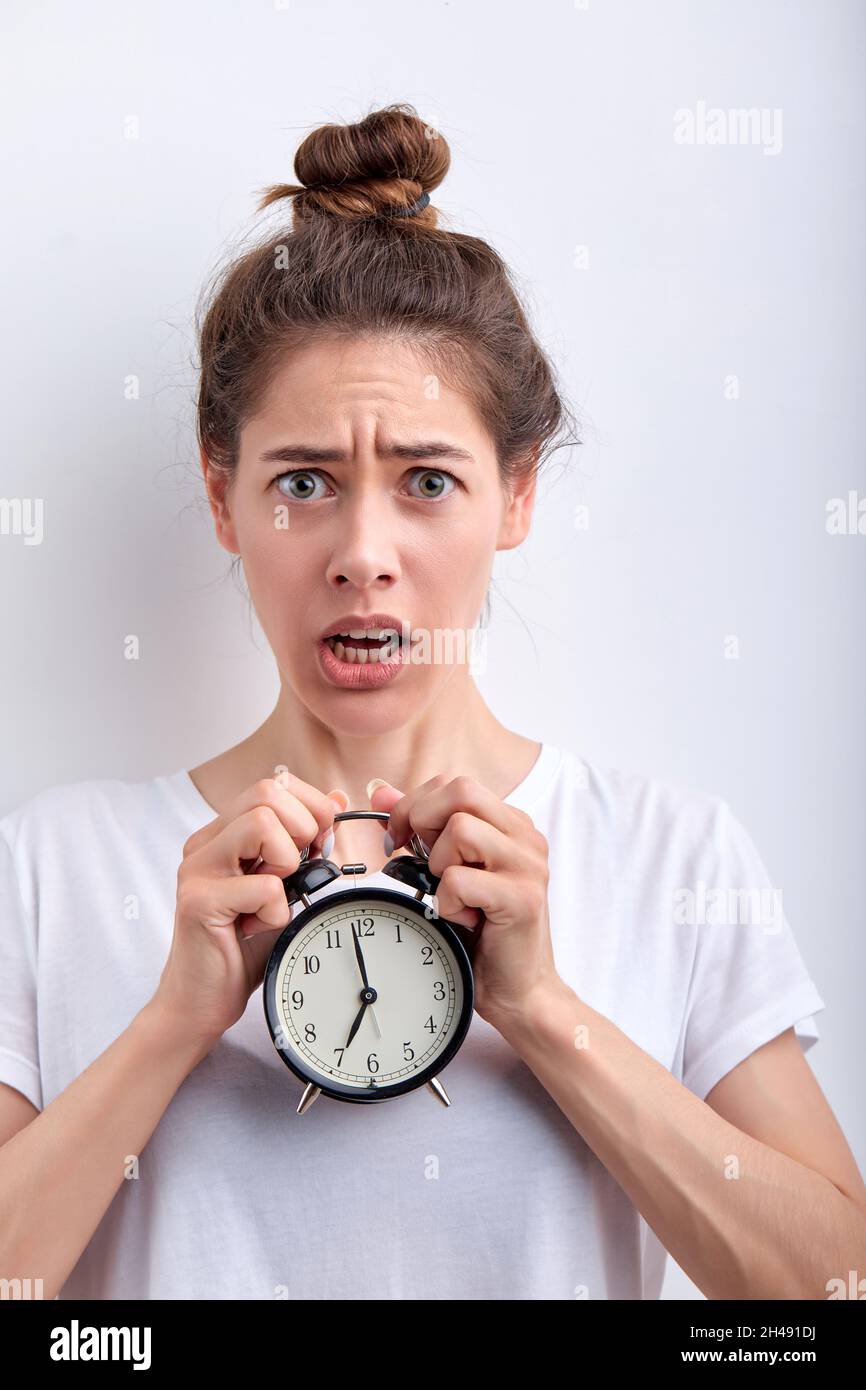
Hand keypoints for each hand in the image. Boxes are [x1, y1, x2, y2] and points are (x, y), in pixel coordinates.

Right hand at [153, 776, 347, 1048]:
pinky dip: (277, 911)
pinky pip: (264, 887)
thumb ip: (305, 844)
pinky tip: (257, 928)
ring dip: (286, 864)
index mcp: (223, 834)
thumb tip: (335, 800)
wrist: (201, 1002)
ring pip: (261, 824)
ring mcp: (197, 869)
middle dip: (302, 828)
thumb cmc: (242, 946)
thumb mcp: (285, 886)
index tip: (318, 844)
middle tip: (295, 872)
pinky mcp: (198, 901)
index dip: (310, 807)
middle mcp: (205, 844)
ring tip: (273, 897)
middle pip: (267, 791)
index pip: (274, 783)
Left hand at [368, 774, 560, 1030]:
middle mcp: (526, 838)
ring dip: (439, 865)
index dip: (418, 804)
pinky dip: (448, 902)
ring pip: (461, 829)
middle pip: (462, 790)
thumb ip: (419, 828)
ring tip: (452, 894)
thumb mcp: (446, 871)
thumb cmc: (484, 932)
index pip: (456, 784)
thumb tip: (382, 792)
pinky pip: (460, 880)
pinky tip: (463, 919)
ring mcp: (528, 866)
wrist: (519, 989)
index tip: (402, 838)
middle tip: (416, 858)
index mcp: (511, 826)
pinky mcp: (522, 899)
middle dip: (422, 820)